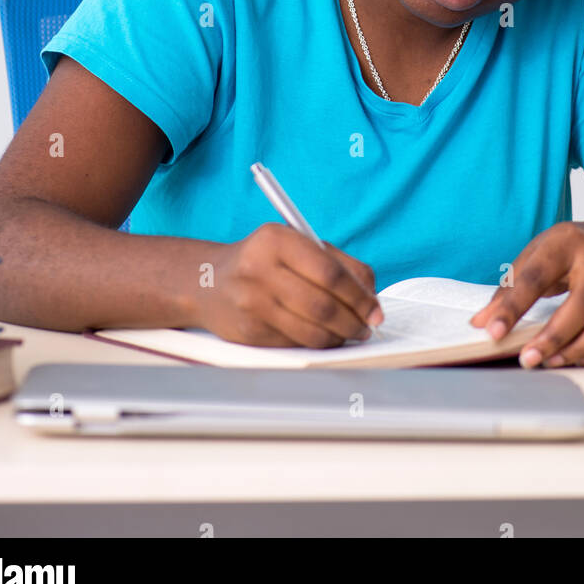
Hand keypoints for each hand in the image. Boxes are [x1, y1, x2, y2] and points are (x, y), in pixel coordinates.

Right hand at [193, 223, 382, 347]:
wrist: (208, 281)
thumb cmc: (263, 260)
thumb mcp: (296, 245)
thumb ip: (337, 262)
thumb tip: (371, 296)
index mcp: (276, 240)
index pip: (331, 273)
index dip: (360, 296)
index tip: (375, 309)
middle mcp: (260, 270)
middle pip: (323, 306)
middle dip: (354, 321)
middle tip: (367, 327)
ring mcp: (252, 303)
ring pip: (312, 331)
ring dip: (340, 337)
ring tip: (350, 333)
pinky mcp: (249, 332)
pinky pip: (295, 344)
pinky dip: (317, 343)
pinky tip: (324, 336)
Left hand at [469, 221, 583, 367]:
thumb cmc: (565, 252)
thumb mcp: (533, 257)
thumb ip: (508, 290)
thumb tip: (481, 323)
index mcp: (565, 241)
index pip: (535, 276)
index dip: (513, 307)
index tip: (493, 333)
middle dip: (555, 335)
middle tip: (528, 358)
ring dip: (583, 347)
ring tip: (553, 361)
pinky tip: (579, 358)